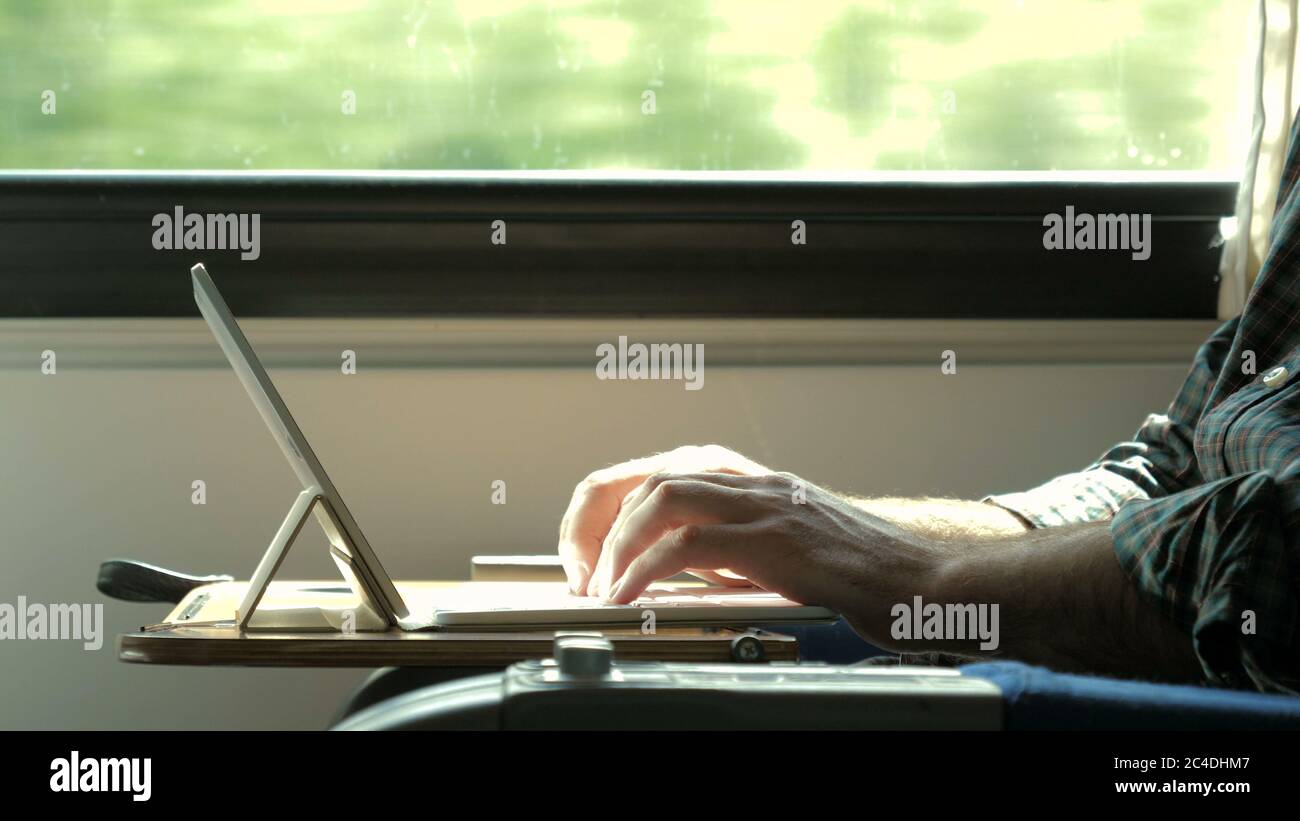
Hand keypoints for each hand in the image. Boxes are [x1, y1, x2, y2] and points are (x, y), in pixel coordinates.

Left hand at [572, 467, 951, 650]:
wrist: (927, 580)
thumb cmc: (859, 573)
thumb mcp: (780, 551)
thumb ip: (727, 548)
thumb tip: (666, 566)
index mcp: (749, 482)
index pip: (654, 470)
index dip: (606, 508)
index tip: (588, 554)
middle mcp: (752, 482)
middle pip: (647, 474)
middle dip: (597, 521)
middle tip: (580, 572)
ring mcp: (765, 505)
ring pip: (661, 496)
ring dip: (616, 543)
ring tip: (600, 587)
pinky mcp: (777, 541)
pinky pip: (688, 546)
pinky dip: (644, 570)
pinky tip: (630, 598)